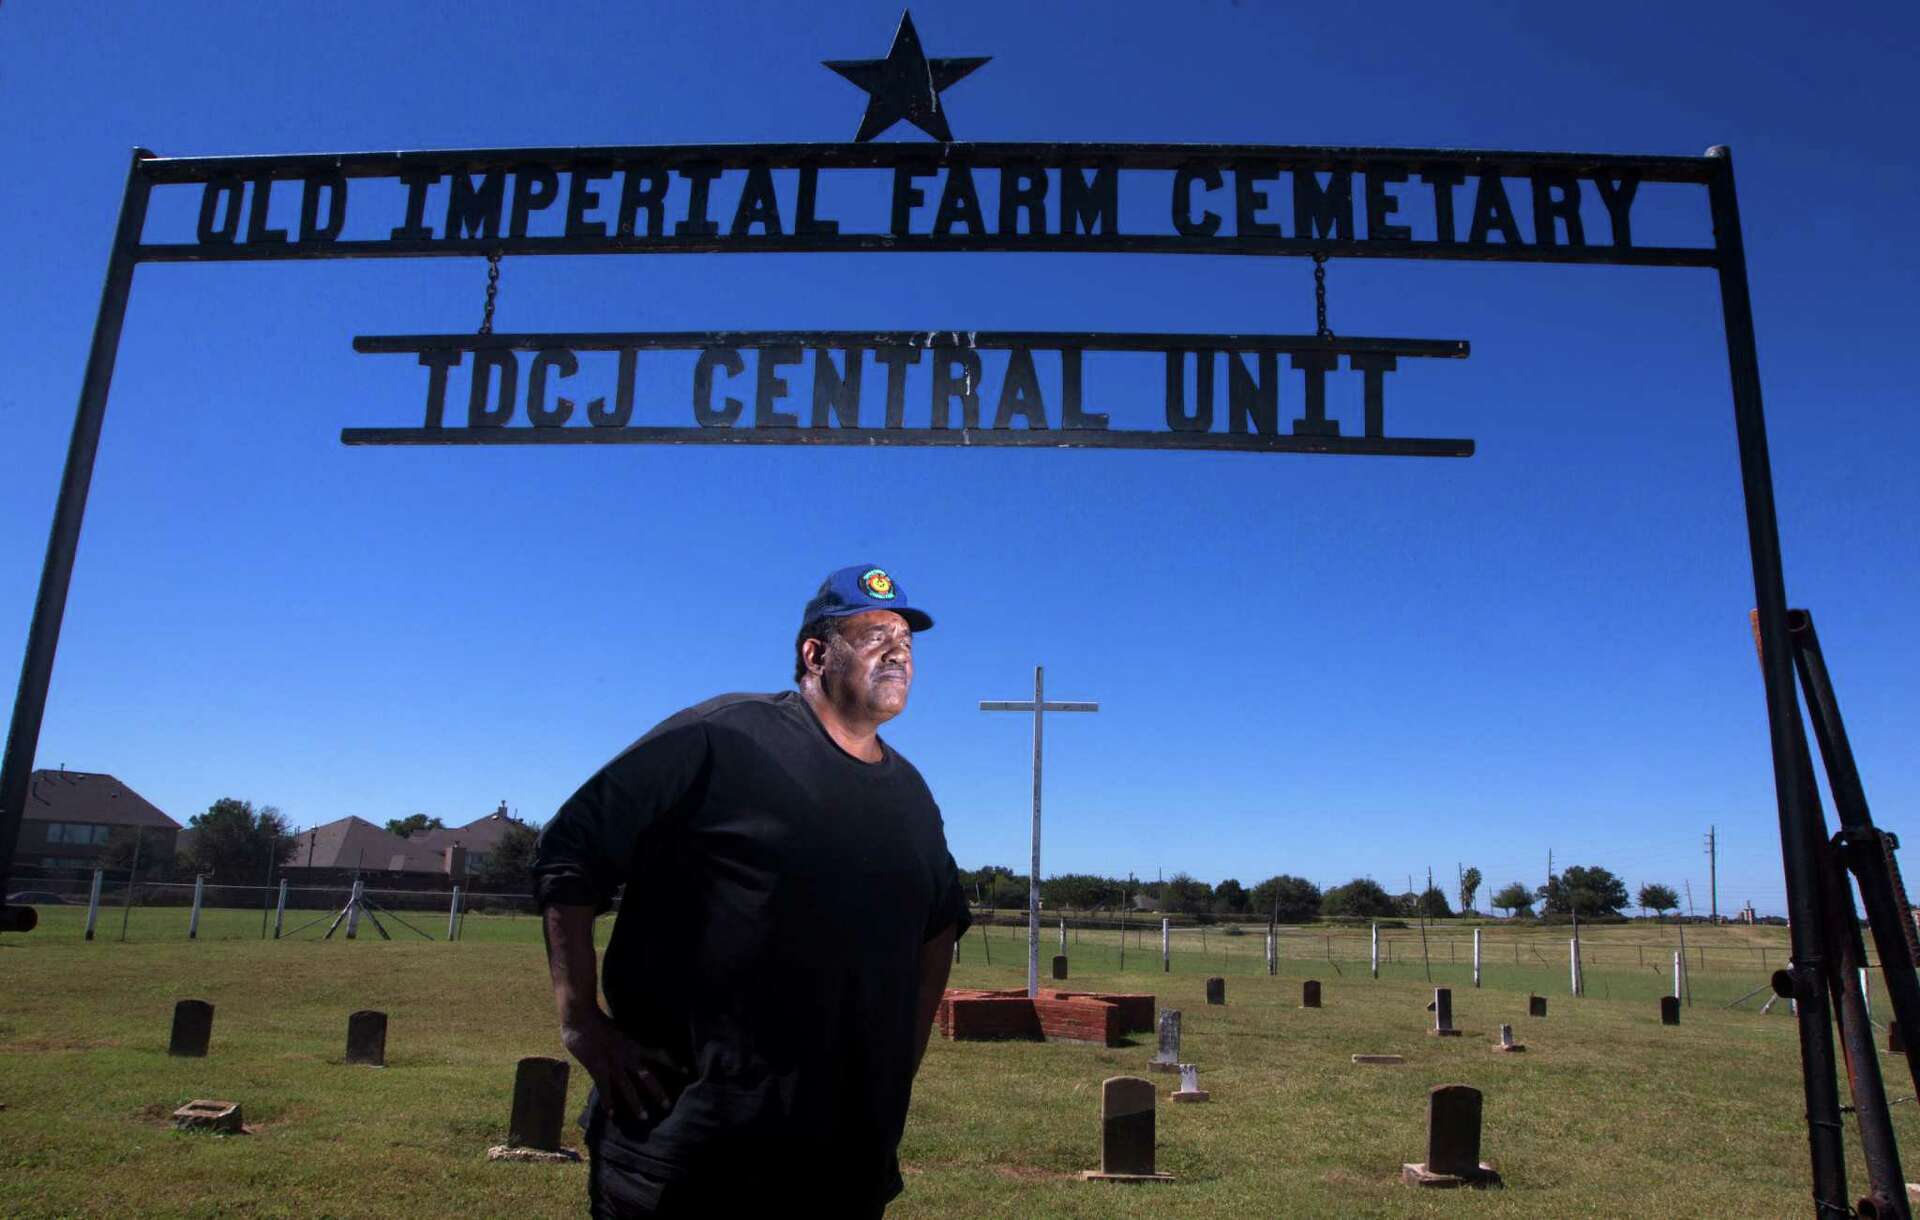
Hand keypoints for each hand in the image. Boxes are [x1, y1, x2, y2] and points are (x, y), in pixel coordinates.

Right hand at [560, 1010, 675, 1123]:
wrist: (581, 1017)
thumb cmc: (599, 1020)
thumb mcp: (620, 1029)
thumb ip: (627, 1039)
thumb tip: (634, 1046)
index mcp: (634, 1044)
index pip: (658, 1054)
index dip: (672, 1063)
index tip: (685, 1072)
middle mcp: (627, 1055)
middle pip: (646, 1076)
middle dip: (657, 1091)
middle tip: (667, 1105)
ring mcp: (612, 1063)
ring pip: (628, 1087)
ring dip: (636, 1103)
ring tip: (644, 1117)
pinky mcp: (597, 1068)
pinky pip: (604, 1088)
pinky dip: (608, 1102)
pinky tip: (612, 1114)